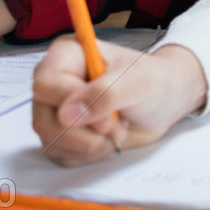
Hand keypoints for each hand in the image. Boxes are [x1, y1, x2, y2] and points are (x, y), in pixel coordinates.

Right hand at [31, 38, 207, 164]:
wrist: (166, 101)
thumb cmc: (153, 81)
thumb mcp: (136, 82)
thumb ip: (104, 93)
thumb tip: (66, 114)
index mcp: (67, 55)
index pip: (47, 85)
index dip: (74, 106)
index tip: (106, 120)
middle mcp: (54, 82)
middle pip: (44, 119)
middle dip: (85, 133)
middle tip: (117, 128)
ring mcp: (54, 109)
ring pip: (51, 140)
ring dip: (89, 145)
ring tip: (116, 132)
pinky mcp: (61, 132)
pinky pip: (61, 154)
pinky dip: (88, 154)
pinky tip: (107, 140)